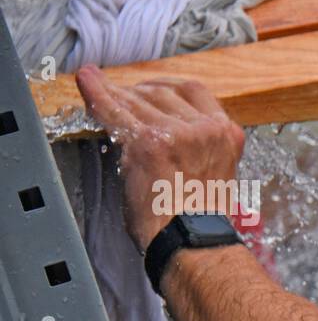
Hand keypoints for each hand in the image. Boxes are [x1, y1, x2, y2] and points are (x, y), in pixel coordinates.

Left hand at [74, 66, 245, 251]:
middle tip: (121, 98)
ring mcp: (178, 133)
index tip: (150, 90)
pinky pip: (116, 111)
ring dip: (117, 96)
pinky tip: (87, 80)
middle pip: (163, 92)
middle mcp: (205, 129)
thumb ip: (198, 148)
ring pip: (138, 101)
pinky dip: (97, 93)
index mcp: (227, 135)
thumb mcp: (215, 173)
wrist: (195, 241)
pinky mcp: (148, 141)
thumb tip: (165, 131)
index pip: (195, 92)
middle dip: (138, 93)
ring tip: (99, 89)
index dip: (167, 87)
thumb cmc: (200, 220)